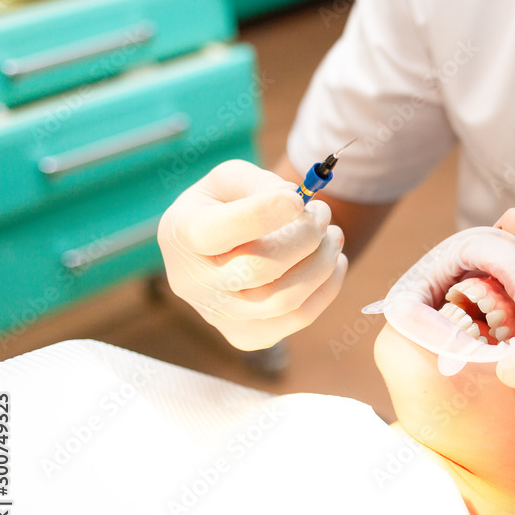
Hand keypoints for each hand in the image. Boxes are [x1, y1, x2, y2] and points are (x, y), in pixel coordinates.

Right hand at [157, 160, 347, 349]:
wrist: (217, 246)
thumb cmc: (227, 204)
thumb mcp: (231, 178)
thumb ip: (259, 183)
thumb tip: (297, 204)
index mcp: (180, 234)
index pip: (216, 232)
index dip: (263, 215)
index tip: (298, 198)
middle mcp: (192, 283)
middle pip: (256, 270)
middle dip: (303, 238)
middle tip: (322, 213)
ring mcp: (218, 316)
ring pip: (283, 301)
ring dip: (321, 264)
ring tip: (334, 235)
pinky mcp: (246, 335)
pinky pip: (297, 319)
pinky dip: (326, 289)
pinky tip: (334, 262)